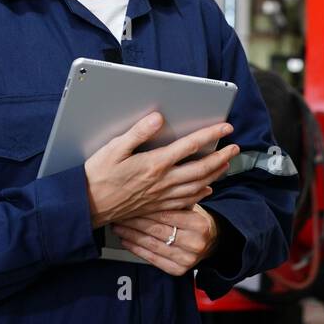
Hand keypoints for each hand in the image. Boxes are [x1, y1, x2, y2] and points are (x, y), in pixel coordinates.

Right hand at [83, 112, 238, 228]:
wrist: (88, 206)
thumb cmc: (97, 175)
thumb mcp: (114, 148)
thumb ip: (138, 132)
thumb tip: (158, 118)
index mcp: (154, 163)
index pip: (190, 145)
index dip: (210, 134)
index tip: (225, 126)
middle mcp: (162, 181)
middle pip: (201, 168)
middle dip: (221, 156)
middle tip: (235, 147)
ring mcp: (161, 196)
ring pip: (197, 185)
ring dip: (215, 173)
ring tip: (226, 164)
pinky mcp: (157, 205)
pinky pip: (186, 201)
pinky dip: (200, 194)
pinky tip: (206, 190)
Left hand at [111, 205, 221, 275]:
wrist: (210, 241)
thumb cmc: (195, 220)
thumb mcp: (191, 206)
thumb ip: (173, 200)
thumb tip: (146, 189)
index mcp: (198, 224)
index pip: (165, 215)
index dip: (145, 210)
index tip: (130, 204)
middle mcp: (194, 243)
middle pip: (157, 230)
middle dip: (134, 222)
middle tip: (120, 215)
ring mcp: (186, 259)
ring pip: (152, 245)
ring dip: (131, 235)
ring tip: (118, 226)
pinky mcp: (178, 270)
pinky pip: (152, 259)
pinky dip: (136, 249)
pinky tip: (126, 241)